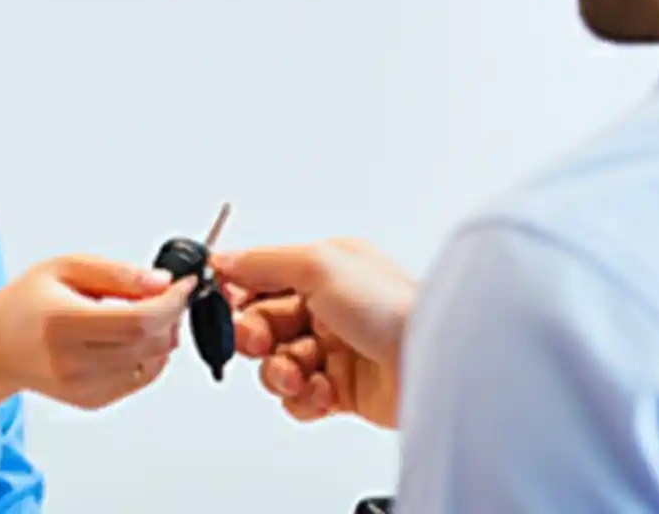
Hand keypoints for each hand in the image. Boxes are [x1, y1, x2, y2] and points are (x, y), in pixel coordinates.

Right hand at [0, 255, 196, 410]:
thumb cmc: (28, 302)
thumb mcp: (66, 267)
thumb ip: (117, 273)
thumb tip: (162, 282)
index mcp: (62, 323)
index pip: (138, 321)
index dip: (170, 303)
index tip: (183, 285)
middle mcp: (71, 362)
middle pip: (149, 344)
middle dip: (171, 317)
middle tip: (167, 296)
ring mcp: (82, 387)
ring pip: (151, 364)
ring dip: (163, 337)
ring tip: (148, 313)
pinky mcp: (91, 401)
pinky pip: (140, 379)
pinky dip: (150, 356)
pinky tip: (134, 336)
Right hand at [211, 239, 415, 428]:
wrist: (436, 365)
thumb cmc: (392, 309)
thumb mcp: (319, 265)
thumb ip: (264, 262)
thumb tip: (223, 259)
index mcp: (325, 270)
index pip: (262, 279)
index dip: (238, 295)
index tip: (222, 306)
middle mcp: (328, 307)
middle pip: (262, 324)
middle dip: (255, 337)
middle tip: (263, 343)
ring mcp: (335, 350)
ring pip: (276, 364)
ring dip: (279, 372)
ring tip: (300, 374)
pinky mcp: (343, 390)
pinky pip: (299, 398)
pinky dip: (303, 399)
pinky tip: (323, 392)